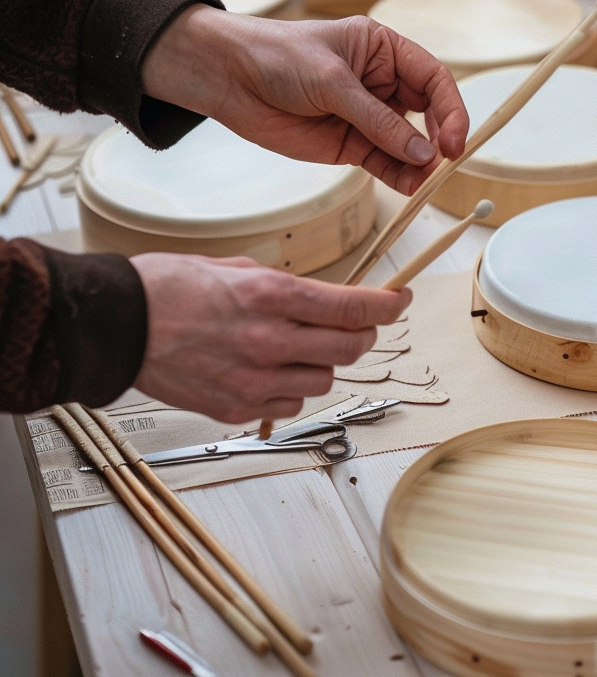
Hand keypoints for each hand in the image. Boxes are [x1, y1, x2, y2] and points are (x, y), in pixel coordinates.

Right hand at [131, 252, 410, 422]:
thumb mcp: (235, 267)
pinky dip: (290, 389)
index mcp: (272, 297)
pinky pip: (289, 405)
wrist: (116, 326)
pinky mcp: (236, 409)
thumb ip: (286, 287)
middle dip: (362, 335)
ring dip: (323, 364)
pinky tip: (268, 370)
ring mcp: (254, 381)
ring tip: (297, 347)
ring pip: (324, 382)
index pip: (354, 308)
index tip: (400, 301)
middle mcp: (270, 342)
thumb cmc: (167, 288)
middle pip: (350, 350)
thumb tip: (322, 300)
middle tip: (356, 325)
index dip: (388, 306)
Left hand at [141, 5, 467, 195]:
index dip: (450, 108)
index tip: (454, 139)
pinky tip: (408, 187)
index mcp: (383, 50)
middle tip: (443, 162)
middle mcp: (380, 83)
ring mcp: (366, 116)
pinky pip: (383, 163)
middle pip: (428, 114)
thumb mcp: (333, 82)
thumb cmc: (277, 56)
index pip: (433, 79)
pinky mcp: (348, 145)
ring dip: (419, 164)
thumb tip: (421, 152)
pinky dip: (398, 177)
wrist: (229, 77)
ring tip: (424, 183)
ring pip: (406, 144)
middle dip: (438, 139)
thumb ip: (378, 120)